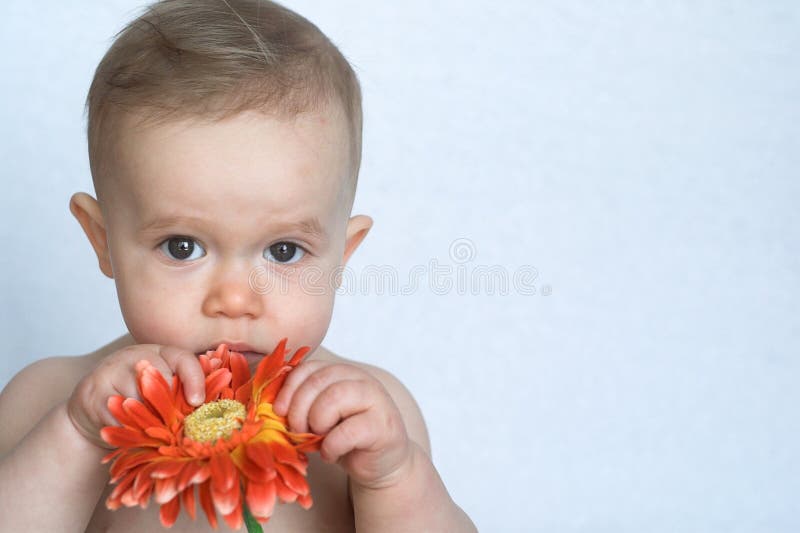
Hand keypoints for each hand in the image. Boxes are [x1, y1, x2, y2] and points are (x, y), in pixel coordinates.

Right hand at [66, 344, 205, 448]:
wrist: (93, 407)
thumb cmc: (140, 397)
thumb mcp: (164, 387)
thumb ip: (188, 385)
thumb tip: (222, 382)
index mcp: (159, 352)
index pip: (183, 359)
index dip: (194, 379)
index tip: (197, 402)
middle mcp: (134, 356)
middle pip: (159, 381)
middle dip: (167, 407)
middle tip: (171, 425)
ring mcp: (109, 372)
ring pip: (136, 401)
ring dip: (145, 422)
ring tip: (149, 431)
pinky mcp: (91, 393)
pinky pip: (114, 416)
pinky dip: (124, 429)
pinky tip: (127, 433)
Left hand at [272, 361, 412, 489]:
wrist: (381, 463)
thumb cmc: (345, 438)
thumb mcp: (320, 416)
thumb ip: (303, 404)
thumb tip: (270, 407)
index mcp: (342, 373)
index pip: (309, 368)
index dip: (288, 388)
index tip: (278, 410)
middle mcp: (360, 379)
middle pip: (319, 381)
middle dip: (299, 409)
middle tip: (297, 430)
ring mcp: (375, 400)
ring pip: (334, 397)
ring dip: (317, 422)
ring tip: (317, 439)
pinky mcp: (382, 426)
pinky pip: (347, 431)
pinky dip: (331, 447)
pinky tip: (331, 454)